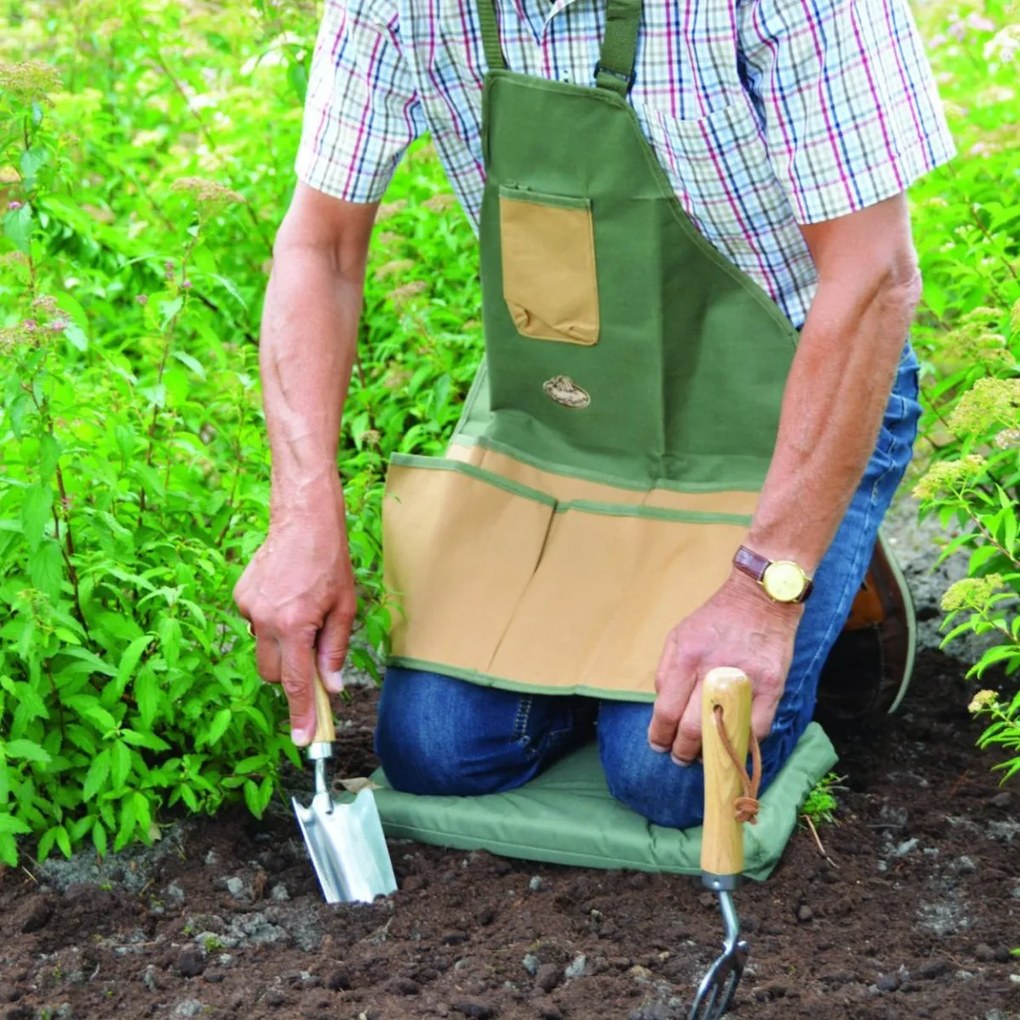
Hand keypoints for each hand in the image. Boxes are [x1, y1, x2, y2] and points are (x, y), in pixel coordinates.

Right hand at [233, 498, 354, 745]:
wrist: (303, 522)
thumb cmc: (329, 562)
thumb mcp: (344, 608)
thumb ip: (334, 651)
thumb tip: (332, 687)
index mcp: (294, 625)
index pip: (296, 682)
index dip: (301, 713)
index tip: (303, 740)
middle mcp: (265, 620)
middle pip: (272, 673)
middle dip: (290, 676)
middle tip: (313, 656)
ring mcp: (248, 608)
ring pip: (263, 649)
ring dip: (282, 646)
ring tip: (303, 613)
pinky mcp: (240, 596)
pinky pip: (256, 625)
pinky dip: (272, 624)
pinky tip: (287, 598)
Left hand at [647, 573, 803, 765]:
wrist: (761, 600)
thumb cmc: (715, 619)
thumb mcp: (678, 636)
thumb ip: (666, 672)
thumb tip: (663, 708)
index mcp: (687, 657)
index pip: (667, 711)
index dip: (660, 736)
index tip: (658, 745)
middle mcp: (714, 670)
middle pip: (693, 728)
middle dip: (682, 750)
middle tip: (680, 757)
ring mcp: (747, 680)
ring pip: (725, 733)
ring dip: (711, 752)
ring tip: (704, 756)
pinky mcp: (773, 686)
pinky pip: (758, 728)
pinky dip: (744, 741)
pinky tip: (733, 741)